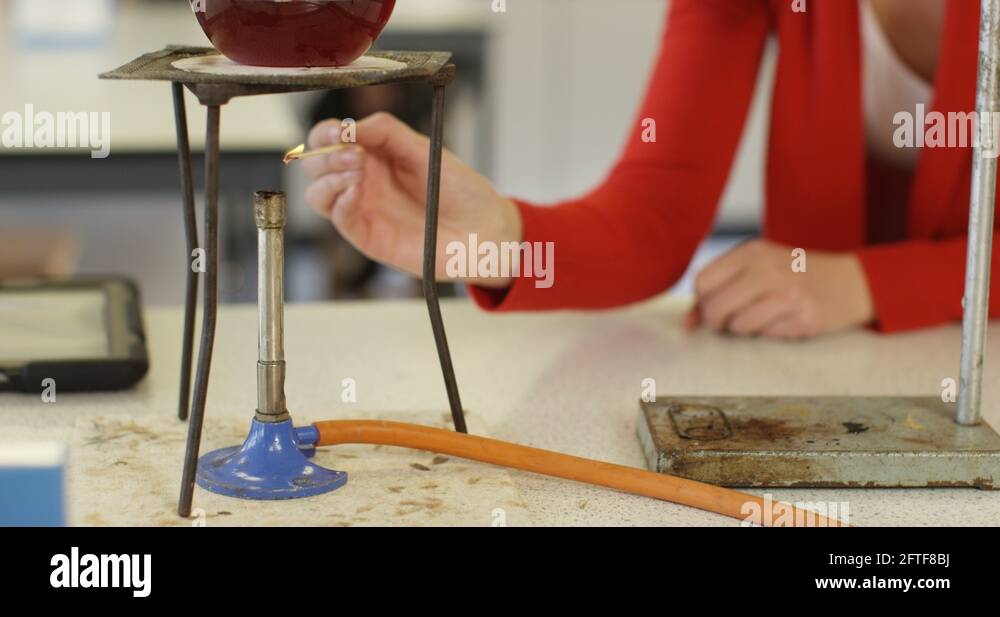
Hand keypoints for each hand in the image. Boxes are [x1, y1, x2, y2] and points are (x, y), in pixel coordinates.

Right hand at [303, 113, 521, 287]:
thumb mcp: (424, 148)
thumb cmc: (460, 190)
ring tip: (356, 174)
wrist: (483, 228)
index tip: (338, 132)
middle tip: (355, 156)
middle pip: (316, 166)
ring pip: (317, 195)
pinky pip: (339, 220)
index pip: (329, 140)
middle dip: (326, 156)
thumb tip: (348, 126)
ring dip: (328, 179)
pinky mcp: (368, 236)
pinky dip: (339, 203)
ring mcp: (363, 209)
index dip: (326, 134)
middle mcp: (363, 181)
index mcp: (374, 155)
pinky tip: (354, 193)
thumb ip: (386, 132)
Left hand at [684, 239, 874, 338]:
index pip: (702, 282)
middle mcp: (768, 270)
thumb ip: (720, 289)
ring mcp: (787, 294)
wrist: (850, 282)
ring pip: (738, 326)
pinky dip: (768, 333)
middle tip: (728, 322)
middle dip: (716, 322)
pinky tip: (783, 320)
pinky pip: (766, 336)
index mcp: (752, 252)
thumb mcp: (757, 268)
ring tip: (761, 317)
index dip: (701, 301)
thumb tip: (688, 323)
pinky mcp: (803, 318)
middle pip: (715, 307)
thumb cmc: (793, 275)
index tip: (712, 307)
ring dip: (744, 329)